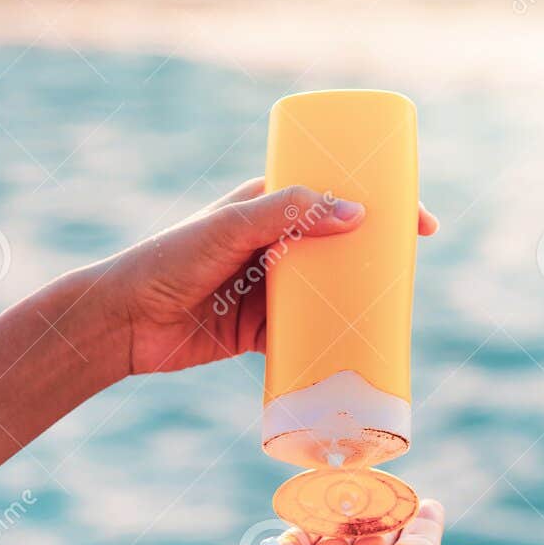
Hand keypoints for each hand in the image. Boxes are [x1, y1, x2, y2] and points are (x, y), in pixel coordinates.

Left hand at [102, 178, 438, 375]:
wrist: (124, 322)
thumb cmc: (170, 259)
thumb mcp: (231, 227)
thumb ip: (289, 214)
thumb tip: (357, 213)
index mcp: (268, 205)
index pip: (335, 193)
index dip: (380, 202)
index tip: (418, 220)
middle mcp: (274, 245)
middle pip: (341, 246)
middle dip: (379, 255)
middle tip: (415, 265)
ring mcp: (270, 290)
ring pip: (329, 293)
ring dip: (360, 301)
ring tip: (397, 310)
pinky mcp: (262, 333)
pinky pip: (308, 337)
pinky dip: (332, 343)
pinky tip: (360, 351)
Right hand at [224, 499, 485, 544]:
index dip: (425, 524)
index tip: (430, 504)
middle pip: (375, 537)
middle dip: (383, 511)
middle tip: (384, 482)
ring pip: (336, 532)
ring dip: (343, 509)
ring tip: (349, 483)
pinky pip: (296, 533)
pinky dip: (305, 517)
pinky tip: (312, 501)